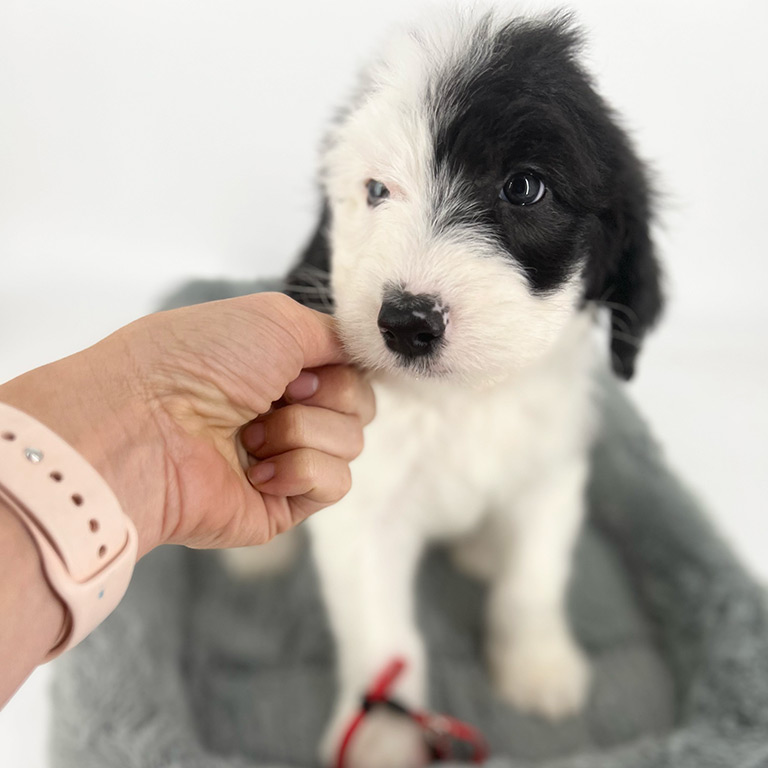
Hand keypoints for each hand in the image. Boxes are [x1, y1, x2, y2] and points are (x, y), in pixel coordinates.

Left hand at [0, 292, 373, 556]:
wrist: (145, 425)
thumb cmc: (199, 361)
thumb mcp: (277, 318)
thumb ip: (335, 334)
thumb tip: (364, 355)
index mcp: (282, 367)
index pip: (351, 368)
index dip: (342, 363)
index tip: (310, 361)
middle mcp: (288, 411)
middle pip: (361, 405)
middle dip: (327, 393)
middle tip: (276, 393)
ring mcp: (288, 458)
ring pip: (353, 442)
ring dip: (303, 430)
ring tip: (249, 433)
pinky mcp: (286, 504)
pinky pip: (336, 483)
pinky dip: (300, 468)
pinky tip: (256, 469)